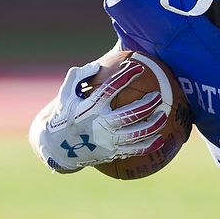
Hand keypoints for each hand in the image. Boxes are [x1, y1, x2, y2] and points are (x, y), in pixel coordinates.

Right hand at [30, 58, 165, 170]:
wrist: (56, 148)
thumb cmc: (64, 115)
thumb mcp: (65, 94)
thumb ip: (78, 76)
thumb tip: (97, 65)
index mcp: (88, 108)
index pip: (109, 89)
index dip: (124, 77)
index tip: (137, 67)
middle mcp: (99, 125)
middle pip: (129, 115)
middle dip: (146, 104)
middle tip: (157, 96)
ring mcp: (107, 141)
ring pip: (136, 134)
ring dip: (153, 125)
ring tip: (163, 115)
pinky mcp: (111, 153)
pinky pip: (135, 150)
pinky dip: (149, 145)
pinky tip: (161, 139)